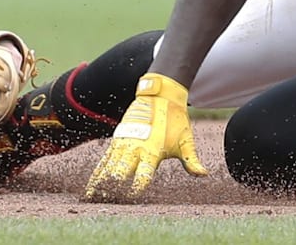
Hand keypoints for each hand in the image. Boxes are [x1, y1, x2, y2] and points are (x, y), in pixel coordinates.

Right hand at [83, 72, 207, 201]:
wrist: (160, 95)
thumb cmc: (175, 120)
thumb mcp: (186, 140)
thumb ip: (191, 160)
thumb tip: (203, 174)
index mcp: (152, 151)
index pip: (143, 174)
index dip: (137, 186)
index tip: (133, 196)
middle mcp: (135, 147)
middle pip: (121, 170)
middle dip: (115, 186)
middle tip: (110, 200)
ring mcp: (124, 142)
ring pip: (109, 165)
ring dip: (102, 181)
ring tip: (93, 197)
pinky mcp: (118, 139)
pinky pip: (105, 159)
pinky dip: (98, 172)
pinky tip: (92, 184)